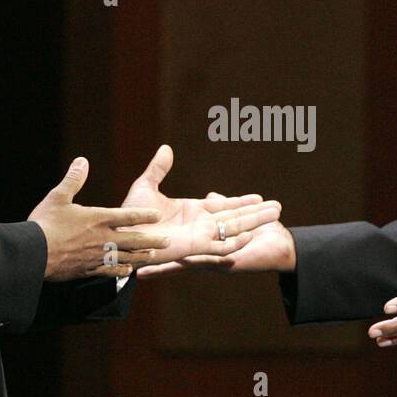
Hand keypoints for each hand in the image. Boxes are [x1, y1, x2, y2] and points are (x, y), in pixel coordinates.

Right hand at [29, 157, 168, 281]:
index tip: (158, 215)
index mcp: (98, 219)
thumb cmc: (44, 224)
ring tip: (153, 256)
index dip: (145, 215)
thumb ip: (73, 179)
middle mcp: (103, 239)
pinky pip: (110, 272)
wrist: (33, 254)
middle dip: (152, 240)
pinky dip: (121, 271)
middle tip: (168, 241)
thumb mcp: (58, 197)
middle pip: (134, 240)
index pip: (128, 216)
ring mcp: (97, 256)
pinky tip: (128, 271)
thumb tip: (82, 161)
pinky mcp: (88, 270)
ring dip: (141, 256)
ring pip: (126, 258)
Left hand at [120, 144, 284, 274]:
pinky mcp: (194, 247)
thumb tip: (166, 148)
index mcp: (191, 214)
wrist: (119, 240)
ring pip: (233, 228)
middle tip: (277, 206)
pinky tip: (253, 233)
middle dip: (255, 213)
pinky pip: (221, 246)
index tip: (258, 197)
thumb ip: (158, 169)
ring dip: (254, 221)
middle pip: (234, 218)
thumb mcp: (145, 187)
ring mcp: (199, 238)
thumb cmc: (129, 219)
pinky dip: (236, 240)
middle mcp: (199, 227)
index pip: (222, 207)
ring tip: (275, 212)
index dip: (240, 202)